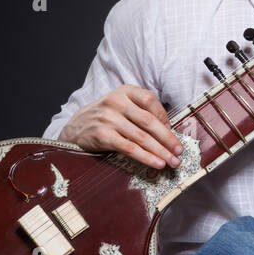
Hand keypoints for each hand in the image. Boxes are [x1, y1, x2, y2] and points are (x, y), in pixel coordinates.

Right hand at [58, 85, 183, 169]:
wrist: (74, 127)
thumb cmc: (104, 117)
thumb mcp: (120, 105)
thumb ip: (140, 111)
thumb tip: (168, 130)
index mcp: (124, 91)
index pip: (150, 100)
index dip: (164, 117)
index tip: (172, 132)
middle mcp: (116, 102)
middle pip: (148, 121)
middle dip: (167, 138)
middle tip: (179, 151)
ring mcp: (108, 119)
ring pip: (141, 137)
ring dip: (160, 151)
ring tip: (172, 161)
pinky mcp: (103, 135)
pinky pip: (129, 148)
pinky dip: (146, 157)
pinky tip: (157, 163)